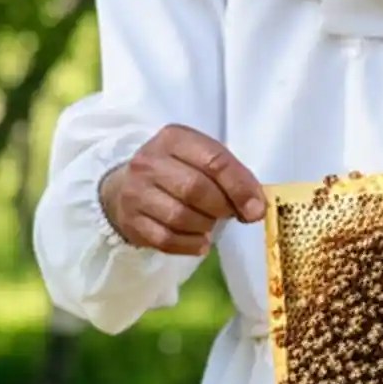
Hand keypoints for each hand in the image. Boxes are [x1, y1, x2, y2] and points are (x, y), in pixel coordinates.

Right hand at [99, 124, 265, 254]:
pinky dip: (190, 244)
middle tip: (231, 215)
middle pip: (195, 189)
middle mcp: (150, 162)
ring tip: (210, 223)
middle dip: (222, 207)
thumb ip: (231, 176)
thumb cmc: (175, 169)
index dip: (240, 187)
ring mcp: (136, 192)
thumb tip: (255, 209)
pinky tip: (199, 241)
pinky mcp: (131, 221)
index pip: (214, 161)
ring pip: (180, 217)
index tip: (256, 209)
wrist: (125, 185)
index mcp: (174, 139)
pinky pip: (166, 240)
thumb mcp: (201, 158)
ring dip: (205, 226)